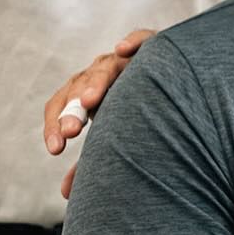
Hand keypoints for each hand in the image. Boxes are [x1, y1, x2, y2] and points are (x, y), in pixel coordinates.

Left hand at [44, 30, 154, 197]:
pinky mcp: (155, 48)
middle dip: (73, 109)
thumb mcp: (113, 138)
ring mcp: (127, 60)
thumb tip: (65, 194)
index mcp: (85, 96)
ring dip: (97, 82)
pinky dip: (133, 42)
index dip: (54, 125)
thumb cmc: (139, 115)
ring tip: (89, 101)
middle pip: (79, 86)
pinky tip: (123, 49)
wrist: (179, 86)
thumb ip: (91, 161)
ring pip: (106, 66)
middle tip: (72, 132)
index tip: (56, 150)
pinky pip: (143, 39)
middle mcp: (101, 75)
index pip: (59, 106)